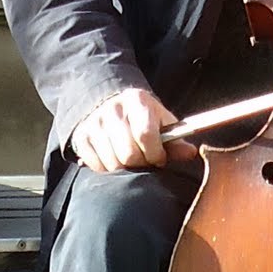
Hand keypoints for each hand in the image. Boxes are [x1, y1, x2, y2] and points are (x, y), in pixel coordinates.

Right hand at [70, 87, 196, 173]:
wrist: (107, 103)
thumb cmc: (141, 116)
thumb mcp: (161, 120)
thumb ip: (177, 139)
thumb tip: (190, 153)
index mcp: (137, 101)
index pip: (145, 134)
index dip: (155, 153)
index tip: (159, 158)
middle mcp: (113, 110)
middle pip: (128, 154)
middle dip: (141, 164)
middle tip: (144, 162)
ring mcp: (94, 124)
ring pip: (112, 163)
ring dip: (125, 170)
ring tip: (130, 162)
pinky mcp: (82, 137)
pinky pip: (97, 166)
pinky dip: (108, 170)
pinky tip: (115, 160)